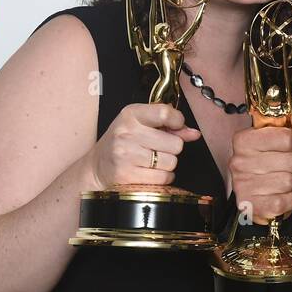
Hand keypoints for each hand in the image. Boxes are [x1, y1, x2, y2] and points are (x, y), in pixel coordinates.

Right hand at [86, 103, 200, 189]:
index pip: (165, 113)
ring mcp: (126, 154)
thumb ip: (170, 126)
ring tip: (151, 161)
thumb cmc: (122, 143)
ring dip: (166, 165)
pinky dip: (162, 177)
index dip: (178, 122)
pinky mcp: (127, 175)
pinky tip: (149, 172)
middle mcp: (127, 133)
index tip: (176, 127)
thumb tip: (194, 133)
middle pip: (175, 143)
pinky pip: (163, 178)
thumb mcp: (141, 126)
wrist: (97, 167)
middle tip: (156, 149)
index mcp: (131, 115)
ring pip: (171, 162)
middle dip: (171, 149)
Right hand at [229, 114, 291, 223]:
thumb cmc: (270, 160)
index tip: (290, 148)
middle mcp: (240, 161)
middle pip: (291, 161)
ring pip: (289, 182)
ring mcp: (243, 185)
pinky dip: (289, 199)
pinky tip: (280, 194)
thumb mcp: (285, 135)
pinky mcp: (252, 206)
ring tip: (284, 180)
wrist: (254, 190)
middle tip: (289, 167)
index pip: (287, 138)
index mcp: (244, 140)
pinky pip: (285, 201)